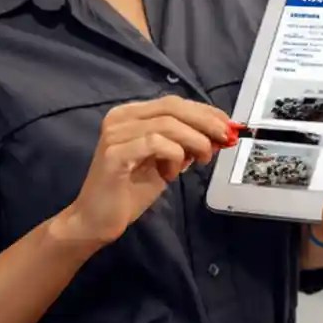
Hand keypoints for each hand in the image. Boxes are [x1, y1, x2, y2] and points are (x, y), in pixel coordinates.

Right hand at [59, 96, 231, 246]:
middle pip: (172, 107)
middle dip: (205, 122)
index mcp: (129, 115)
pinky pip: (156, 143)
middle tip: (225, 139)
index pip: (172, 103)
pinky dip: (174, 155)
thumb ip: (184, 146)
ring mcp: (115, 134)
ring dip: (195, 141)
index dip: (204, 111)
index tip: (227, 125)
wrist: (96, 220)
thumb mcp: (164, 163)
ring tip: (202, 159)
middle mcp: (119, 118)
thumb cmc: (128, 192)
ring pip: (168, 124)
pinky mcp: (115, 153)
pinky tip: (172, 173)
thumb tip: (216, 134)